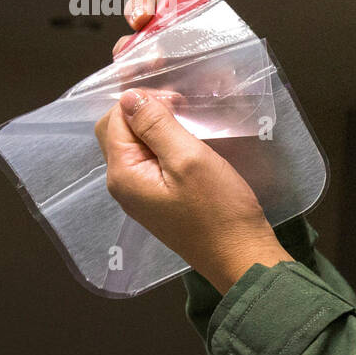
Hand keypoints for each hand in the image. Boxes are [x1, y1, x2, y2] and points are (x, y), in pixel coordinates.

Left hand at [95, 0, 290, 293]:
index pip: (113, 118)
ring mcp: (142, 195)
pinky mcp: (161, 201)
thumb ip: (156, 125)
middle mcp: (124, 185)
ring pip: (137, 146)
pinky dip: (167, 145)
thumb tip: (130, 97)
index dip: (141, 100)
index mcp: (123, 173)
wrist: (242, 257)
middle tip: (183, 104)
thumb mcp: (189, 159)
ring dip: (159, 126)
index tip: (177, 97)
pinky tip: (191, 143)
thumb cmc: (220, 211)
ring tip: (190, 120)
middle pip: (119, 131)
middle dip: (145, 110)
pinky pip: (152, 162)